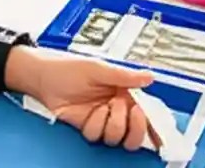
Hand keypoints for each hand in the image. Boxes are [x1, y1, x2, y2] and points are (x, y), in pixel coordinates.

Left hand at [10, 48, 153, 149]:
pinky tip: (90, 111)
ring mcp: (103, 119)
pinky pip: (97, 136)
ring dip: (113, 123)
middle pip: (136, 133)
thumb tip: (149, 77)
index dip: (154, 123)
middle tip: (131, 110)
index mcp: (125, 92)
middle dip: (136, 126)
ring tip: (104, 106)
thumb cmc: (69, 68)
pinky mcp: (88, 127)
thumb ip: (125, 76)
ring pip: (118, 137)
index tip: (159, 129)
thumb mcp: (99, 68)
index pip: (147, 112)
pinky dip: (95, 124)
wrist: (44, 78)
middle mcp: (117, 109)